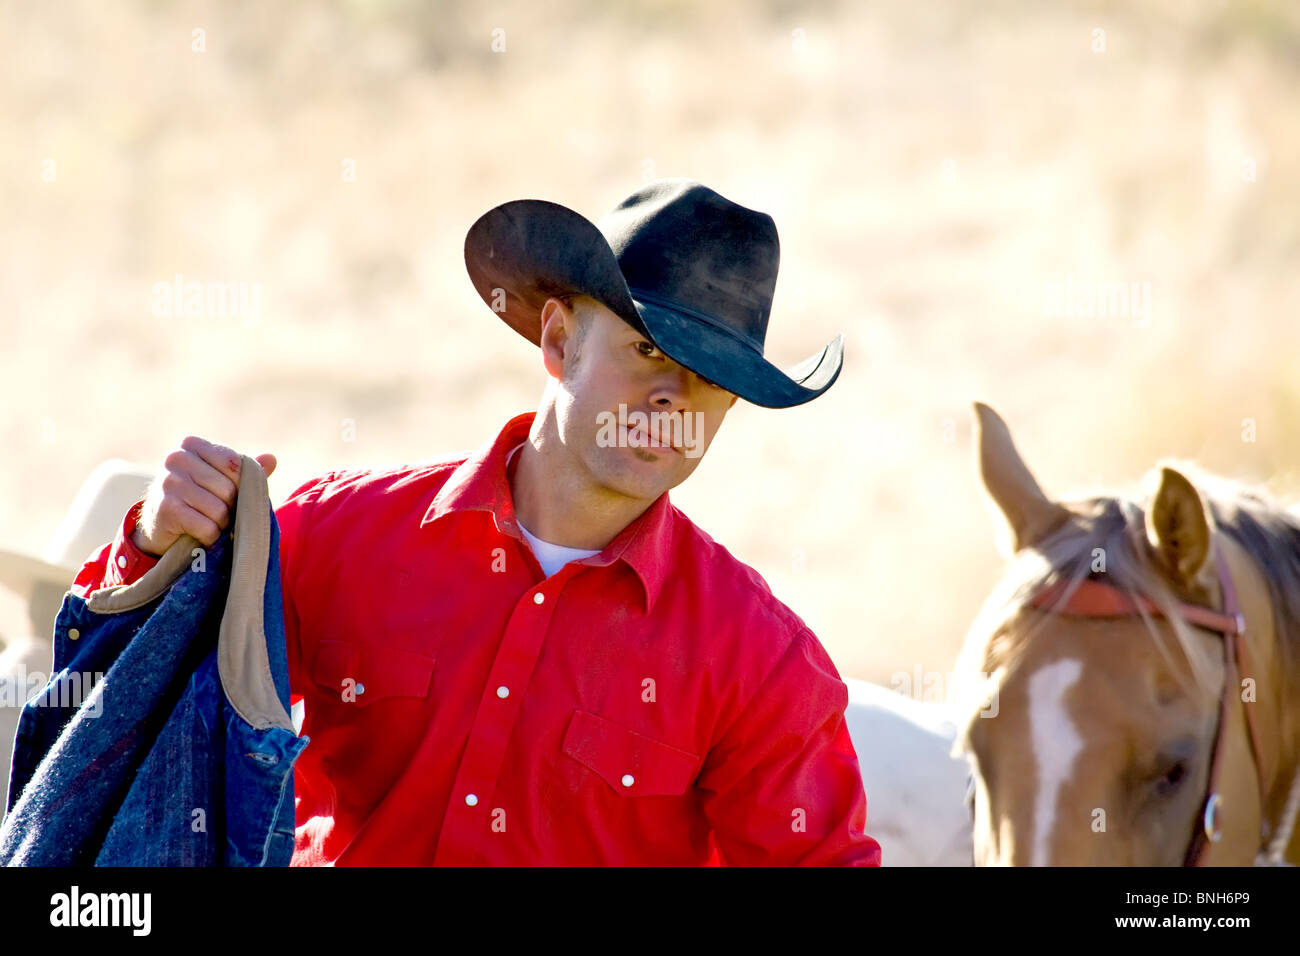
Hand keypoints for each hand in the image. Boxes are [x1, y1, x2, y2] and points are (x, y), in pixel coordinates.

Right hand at [130, 436, 276, 556]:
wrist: (162, 527)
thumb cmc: (200, 499)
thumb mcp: (223, 481)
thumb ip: (248, 470)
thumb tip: (272, 458)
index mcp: (192, 444)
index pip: (234, 463)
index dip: (240, 484)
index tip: (230, 493)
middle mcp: (176, 458)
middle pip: (228, 488)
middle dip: (231, 506)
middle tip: (218, 512)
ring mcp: (168, 483)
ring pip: (219, 509)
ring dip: (221, 523)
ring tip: (209, 522)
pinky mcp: (166, 509)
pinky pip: (207, 527)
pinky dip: (211, 536)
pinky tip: (200, 533)